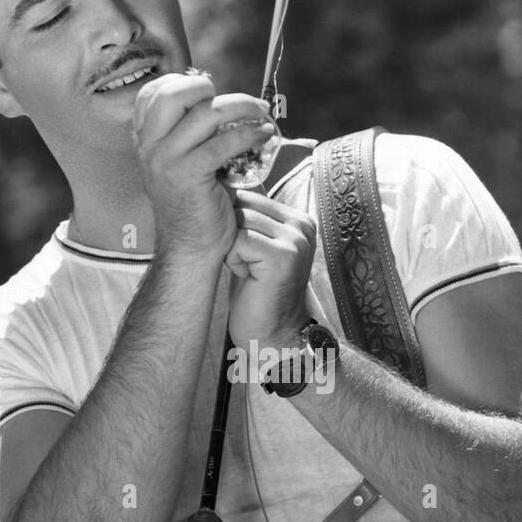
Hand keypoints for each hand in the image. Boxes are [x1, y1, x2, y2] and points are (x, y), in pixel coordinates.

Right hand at [133, 72, 275, 260]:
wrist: (190, 248)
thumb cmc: (195, 205)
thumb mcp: (184, 163)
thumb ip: (192, 134)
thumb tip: (224, 104)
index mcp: (145, 140)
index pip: (153, 92)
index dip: (184, 83)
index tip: (211, 91)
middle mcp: (149, 146)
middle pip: (174, 93)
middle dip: (209, 88)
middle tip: (237, 101)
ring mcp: (165, 160)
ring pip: (206, 113)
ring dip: (242, 107)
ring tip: (262, 113)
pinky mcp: (187, 175)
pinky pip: (223, 143)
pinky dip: (249, 134)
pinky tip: (264, 135)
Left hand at [224, 190, 315, 350]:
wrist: (270, 335)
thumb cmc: (256, 293)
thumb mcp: (254, 248)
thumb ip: (247, 219)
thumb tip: (219, 186)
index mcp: (298, 220)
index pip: (250, 196)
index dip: (234, 222)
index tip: (243, 252)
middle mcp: (302, 225)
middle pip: (243, 206)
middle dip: (232, 235)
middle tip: (247, 266)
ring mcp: (296, 240)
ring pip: (239, 221)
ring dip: (232, 249)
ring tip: (249, 272)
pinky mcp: (283, 255)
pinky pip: (239, 240)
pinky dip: (233, 260)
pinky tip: (248, 277)